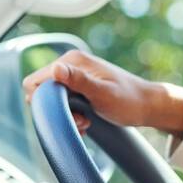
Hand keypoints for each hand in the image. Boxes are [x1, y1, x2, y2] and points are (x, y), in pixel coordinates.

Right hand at [21, 49, 182, 135]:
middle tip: (81, 119)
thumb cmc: (129, 101)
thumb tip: (56, 70)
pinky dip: (72, 115)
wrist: (148, 106)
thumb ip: (79, 82)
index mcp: (72, 61)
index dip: (44, 102)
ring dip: (65, 115)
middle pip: (41, 92)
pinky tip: (87, 120)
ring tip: (86, 121)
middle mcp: (70, 65)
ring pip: (52, 100)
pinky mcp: (80, 87)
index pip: (34, 81)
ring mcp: (74, 76)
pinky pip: (63, 103)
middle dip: (56, 110)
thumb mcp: (103, 94)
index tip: (69, 112)